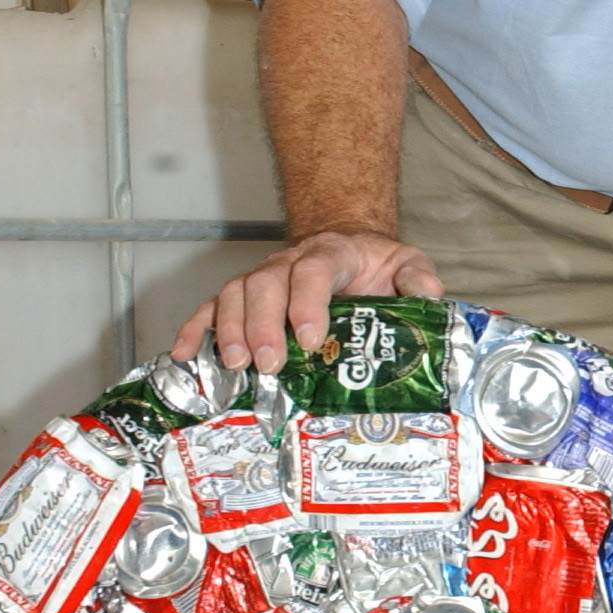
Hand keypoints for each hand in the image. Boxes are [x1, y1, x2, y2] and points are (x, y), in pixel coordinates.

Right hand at [173, 228, 441, 374]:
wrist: (350, 247)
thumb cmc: (375, 265)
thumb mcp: (406, 264)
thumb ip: (417, 279)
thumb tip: (428, 297)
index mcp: (332, 253)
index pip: (314, 271)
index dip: (307, 302)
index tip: (309, 338)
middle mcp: (290, 261)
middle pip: (265, 283)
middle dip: (263, 324)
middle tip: (270, 363)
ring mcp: (262, 278)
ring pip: (234, 293)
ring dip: (229, 329)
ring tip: (235, 364)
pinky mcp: (243, 297)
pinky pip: (210, 308)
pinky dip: (194, 329)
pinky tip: (183, 355)